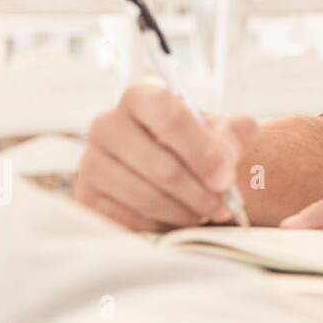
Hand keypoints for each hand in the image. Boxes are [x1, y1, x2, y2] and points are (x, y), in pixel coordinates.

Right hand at [75, 82, 256, 230]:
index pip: (170, 117)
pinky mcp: (86, 198)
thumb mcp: (226, 130)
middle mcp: (107, 125)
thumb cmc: (201, 147)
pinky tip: (180, 220)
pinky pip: (128, 220)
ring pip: (145, 196)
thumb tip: (226, 154)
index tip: (226, 177)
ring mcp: (90, 162)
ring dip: (184, 211)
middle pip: (159, 164)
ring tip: (208, 213)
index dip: (202, 150)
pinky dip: (162, 225)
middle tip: (224, 206)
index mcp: (140, 97)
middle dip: (199, 191)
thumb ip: (236, 132)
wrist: (176, 169)